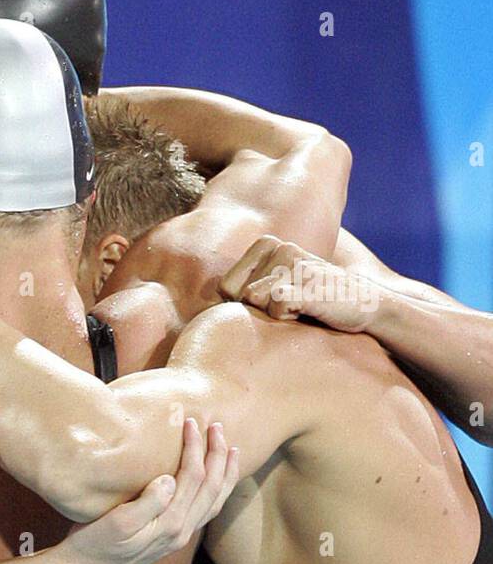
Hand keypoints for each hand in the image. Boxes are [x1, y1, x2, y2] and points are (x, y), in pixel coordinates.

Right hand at [52, 419, 238, 563]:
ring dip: (224, 473)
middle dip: (218, 455)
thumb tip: (170, 479)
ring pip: (214, 501)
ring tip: (230, 451)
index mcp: (170, 524)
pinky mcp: (170, 538)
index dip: (195, 448)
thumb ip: (148, 502)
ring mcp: (178, 537)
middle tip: (218, 427)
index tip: (191, 423)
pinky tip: (213, 483)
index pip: (193, 477)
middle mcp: (180, 532)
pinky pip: (205, 511)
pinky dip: (216, 492)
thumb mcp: (116, 523)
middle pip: (211, 487)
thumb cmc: (92, 546)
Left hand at [218, 234, 378, 331]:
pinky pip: (275, 306)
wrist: (364, 306)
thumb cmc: (313, 302)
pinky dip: (287, 318)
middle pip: (237, 296)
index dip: (243, 306)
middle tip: (288, 307)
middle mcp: (279, 247)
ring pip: (254, 301)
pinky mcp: (308, 281)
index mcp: (266, 245)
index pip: (224, 287)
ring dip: (274, 315)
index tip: (273, 304)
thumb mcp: (277, 285)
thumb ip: (246, 287)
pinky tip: (307, 312)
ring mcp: (294, 262)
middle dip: (258, 310)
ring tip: (299, 309)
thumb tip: (199, 306)